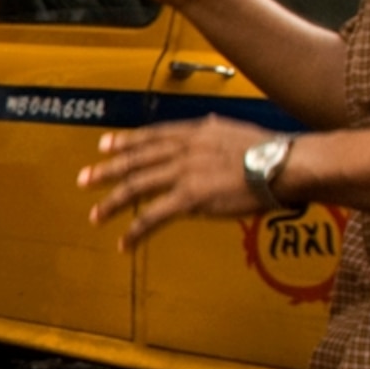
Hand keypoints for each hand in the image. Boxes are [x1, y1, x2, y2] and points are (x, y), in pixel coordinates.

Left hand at [78, 114, 277, 246]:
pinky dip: (135, 231)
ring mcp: (184, 173)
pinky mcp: (190, 198)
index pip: (152, 135)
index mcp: (196, 132)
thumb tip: (210, 125)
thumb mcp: (237, 131)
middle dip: (107, 170)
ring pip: (137, 187)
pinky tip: (124, 243)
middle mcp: (184, 149)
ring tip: (96, 215)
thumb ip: (216, 132)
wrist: (285, 164)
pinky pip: (153, 217)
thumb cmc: (272, 152)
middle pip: (136, 160)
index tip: (105, 145)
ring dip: (113, 203)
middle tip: (84, 179)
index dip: (126, 141)